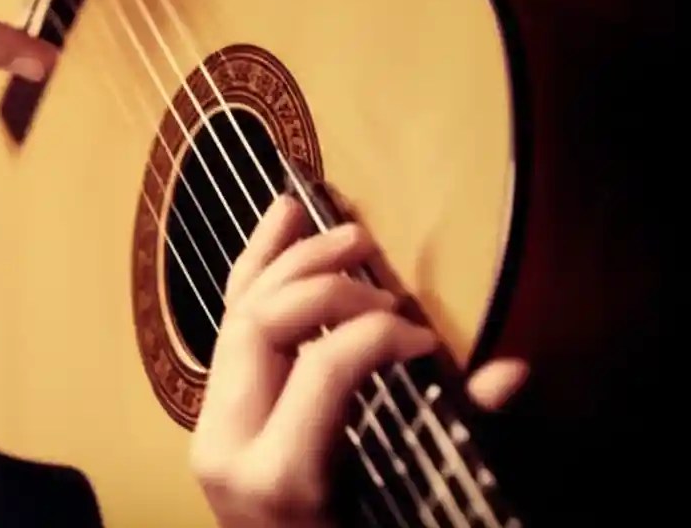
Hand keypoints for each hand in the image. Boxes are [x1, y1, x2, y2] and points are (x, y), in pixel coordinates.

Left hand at [190, 195, 527, 527]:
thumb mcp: (404, 511)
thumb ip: (452, 439)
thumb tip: (512, 372)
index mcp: (278, 475)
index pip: (323, 366)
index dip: (379, 336)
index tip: (423, 340)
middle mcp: (227, 442)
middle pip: (263, 324)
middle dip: (325, 281)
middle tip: (380, 269)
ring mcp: (208, 425)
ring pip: (235, 313)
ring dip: (288, 259)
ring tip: (344, 229)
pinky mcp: (212, 412)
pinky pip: (227, 326)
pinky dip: (255, 270)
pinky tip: (281, 221)